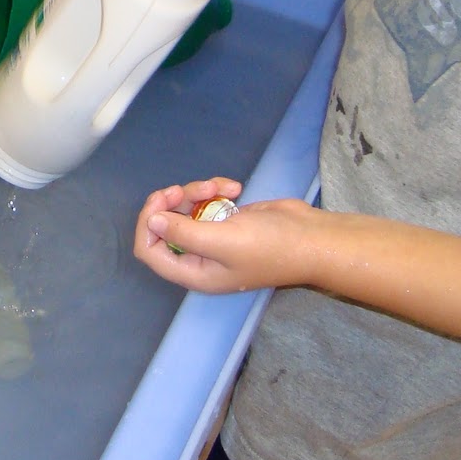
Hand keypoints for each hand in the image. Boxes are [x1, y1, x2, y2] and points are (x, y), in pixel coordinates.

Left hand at [133, 178, 317, 294]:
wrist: (311, 238)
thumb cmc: (268, 246)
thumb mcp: (222, 241)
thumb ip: (182, 233)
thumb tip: (152, 221)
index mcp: (194, 272)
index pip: (150, 251)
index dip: (149, 224)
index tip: (163, 202)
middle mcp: (199, 257)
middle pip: (165, 225)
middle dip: (173, 202)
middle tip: (185, 189)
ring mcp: (214, 237)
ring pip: (186, 209)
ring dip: (197, 192)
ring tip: (221, 187)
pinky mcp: (228, 220)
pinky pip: (207, 202)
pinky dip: (216, 190)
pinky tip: (235, 187)